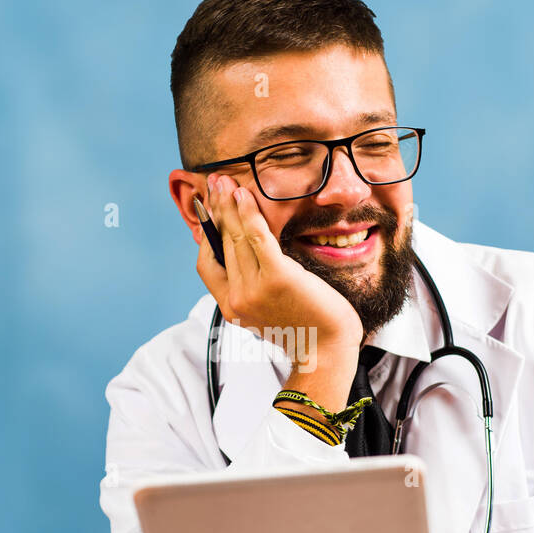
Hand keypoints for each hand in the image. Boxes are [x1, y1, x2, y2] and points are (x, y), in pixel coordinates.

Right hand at [195, 174, 362, 384]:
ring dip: (229, 206)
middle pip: (221, 244)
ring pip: (236, 238)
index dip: (208, 234)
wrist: (326, 350)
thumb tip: (247, 256)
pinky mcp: (277, 279)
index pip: (207, 264)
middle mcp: (237, 299)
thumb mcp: (269, 310)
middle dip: (216, 210)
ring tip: (227, 182)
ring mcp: (254, 290)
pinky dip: (249, 215)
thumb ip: (254, 286)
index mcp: (232, 307)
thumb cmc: (306, 328)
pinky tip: (246, 197)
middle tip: (215, 183)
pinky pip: (258, 239)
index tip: (210, 210)